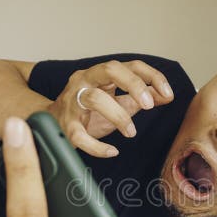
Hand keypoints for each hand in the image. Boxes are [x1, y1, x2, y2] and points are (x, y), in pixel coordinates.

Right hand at [47, 60, 173, 157]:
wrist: (48, 124)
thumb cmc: (87, 113)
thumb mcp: (116, 102)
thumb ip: (139, 98)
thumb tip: (166, 95)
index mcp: (100, 75)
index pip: (130, 65)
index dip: (151, 76)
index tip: (168, 93)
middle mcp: (84, 81)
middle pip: (109, 69)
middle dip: (133, 84)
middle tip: (149, 105)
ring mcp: (72, 102)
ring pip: (94, 99)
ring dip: (118, 115)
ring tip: (131, 132)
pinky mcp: (64, 126)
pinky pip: (80, 135)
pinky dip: (97, 147)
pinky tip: (111, 151)